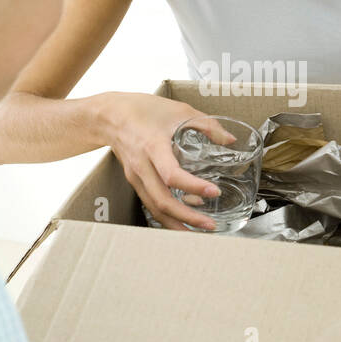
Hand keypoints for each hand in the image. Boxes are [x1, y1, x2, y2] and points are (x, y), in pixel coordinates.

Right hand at [100, 93, 235, 230]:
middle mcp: (142, 166)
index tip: (214, 191)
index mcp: (153, 146)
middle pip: (162, 201)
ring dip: (176, 223)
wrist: (110, 116)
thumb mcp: (179, 110)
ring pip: (154, 208)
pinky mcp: (135, 181)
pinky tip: (183, 220)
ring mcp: (136, 176)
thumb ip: (207, 125)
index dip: (193, 186)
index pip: (172, 174)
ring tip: (198, 232)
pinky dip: (167, 215)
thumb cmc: (144, 110)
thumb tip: (230, 140)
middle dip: (186, 217)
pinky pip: (150, 203)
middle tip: (209, 224)